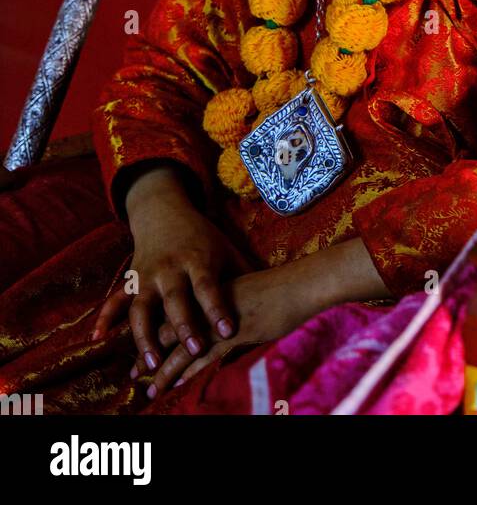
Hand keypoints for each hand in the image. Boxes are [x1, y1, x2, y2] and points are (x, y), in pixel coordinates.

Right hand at [91, 164, 253, 370]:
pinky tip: (98, 339)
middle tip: (195, 350)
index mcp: (198, 260)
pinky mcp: (131, 281)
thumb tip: (280, 292)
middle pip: (176, 299)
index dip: (218, 309)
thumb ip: (245, 273)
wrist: (164, 212)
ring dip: (144, 336)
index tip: (228, 331)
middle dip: (184, 325)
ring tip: (151, 363)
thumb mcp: (226, 248)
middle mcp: (170, 269)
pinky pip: (115, 301)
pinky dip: (105, 318)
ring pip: (141, 308)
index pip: (209, 287)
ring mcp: (147, 276)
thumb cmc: (203, 238)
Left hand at [138, 236, 389, 398]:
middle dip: (151, 353)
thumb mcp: (249, 294)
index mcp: (210, 289)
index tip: (142, 349)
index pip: (175, 310)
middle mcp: (209, 301)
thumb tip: (221, 323)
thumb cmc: (282, 289)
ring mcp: (222, 316)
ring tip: (149, 389)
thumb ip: (231, 306)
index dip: (157, 331)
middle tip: (134, 374)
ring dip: (165, 370)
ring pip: (183, 345)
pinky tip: (175, 383)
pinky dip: (189, 370)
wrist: (303, 282)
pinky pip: (206, 354)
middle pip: (171, 328)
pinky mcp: (237, 330)